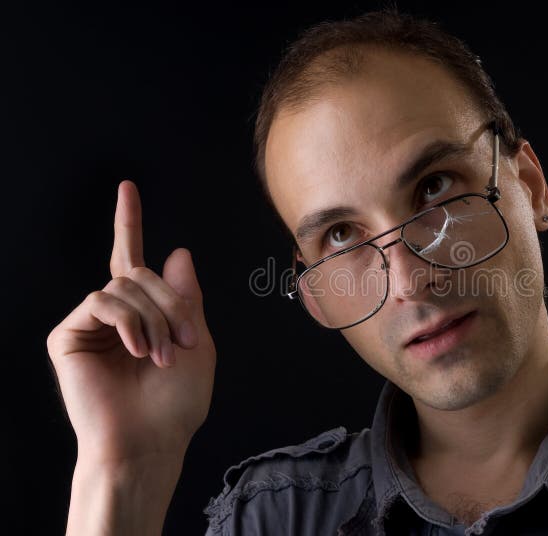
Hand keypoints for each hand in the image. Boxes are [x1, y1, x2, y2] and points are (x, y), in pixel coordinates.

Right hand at [47, 180, 215, 464]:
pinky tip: (137, 350)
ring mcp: (89, 323)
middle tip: (188, 341)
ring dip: (155, 318)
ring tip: (162, 355)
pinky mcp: (67, 335)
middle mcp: (113, 314)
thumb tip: (176, 251)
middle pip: (142, 273)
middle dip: (172, 304)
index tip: (127, 188)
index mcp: (143, 314)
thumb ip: (186, 297)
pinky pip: (102, 300)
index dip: (129, 223)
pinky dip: (128, 321)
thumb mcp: (198, 342)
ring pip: (124, 285)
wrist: (149, 440)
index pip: (134, 259)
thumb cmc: (176, 402)